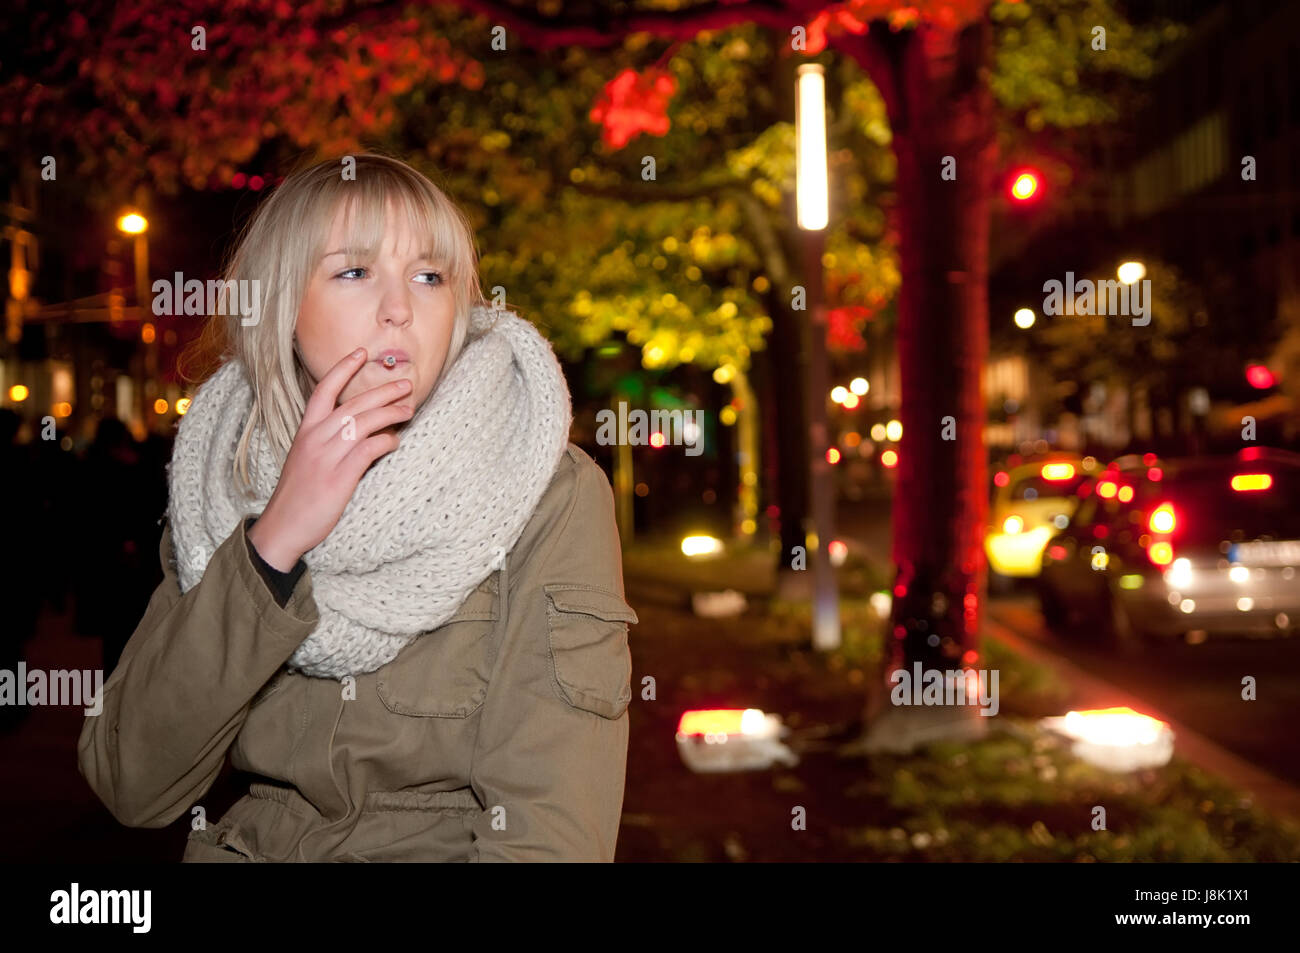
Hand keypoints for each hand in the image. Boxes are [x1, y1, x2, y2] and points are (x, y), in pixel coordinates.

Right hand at [247, 347, 413, 570]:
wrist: (283, 526)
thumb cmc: (298, 494)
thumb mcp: (306, 459)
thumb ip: (327, 441)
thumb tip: (361, 429)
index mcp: (305, 430)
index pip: (324, 390)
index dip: (343, 369)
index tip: (361, 352)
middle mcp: (316, 438)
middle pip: (353, 403)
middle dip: (383, 391)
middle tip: (406, 383)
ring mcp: (327, 456)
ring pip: (364, 422)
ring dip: (390, 413)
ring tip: (409, 409)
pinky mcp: (340, 476)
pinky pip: (368, 449)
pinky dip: (385, 442)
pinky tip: (394, 442)